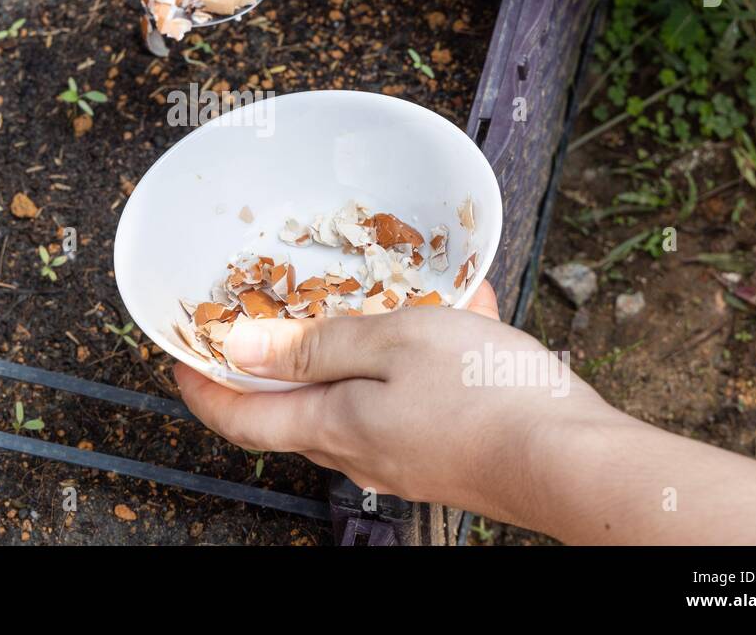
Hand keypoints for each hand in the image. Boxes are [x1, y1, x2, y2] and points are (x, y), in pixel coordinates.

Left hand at [173, 281, 616, 522]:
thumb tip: (240, 352)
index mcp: (334, 426)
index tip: (180, 356)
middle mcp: (360, 452)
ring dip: (357, 348)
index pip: (241, 419)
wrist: (574, 459)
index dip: (201, 388)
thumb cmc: (487, 394)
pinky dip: (414, 356)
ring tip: (385, 296)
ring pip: (357, 397)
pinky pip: (409, 398)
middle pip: (295, 409)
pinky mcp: (444, 453)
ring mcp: (404, 457)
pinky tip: (454, 316)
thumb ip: (315, 346)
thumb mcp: (392, 343)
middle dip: (277, 362)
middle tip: (274, 312)